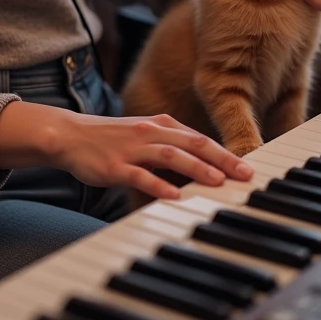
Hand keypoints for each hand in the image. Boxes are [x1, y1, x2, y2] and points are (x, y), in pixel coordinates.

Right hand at [0, 102, 253, 199]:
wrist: (70, 136)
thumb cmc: (112, 139)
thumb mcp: (146, 135)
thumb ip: (173, 145)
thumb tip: (206, 163)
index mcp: (162, 124)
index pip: (201, 137)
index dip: (226, 151)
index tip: (250, 165)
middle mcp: (151, 132)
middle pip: (193, 143)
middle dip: (222, 158)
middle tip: (245, 173)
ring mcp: (133, 148)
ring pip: (171, 155)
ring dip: (196, 169)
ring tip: (218, 182)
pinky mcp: (116, 165)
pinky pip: (140, 175)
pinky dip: (159, 185)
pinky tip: (174, 196)